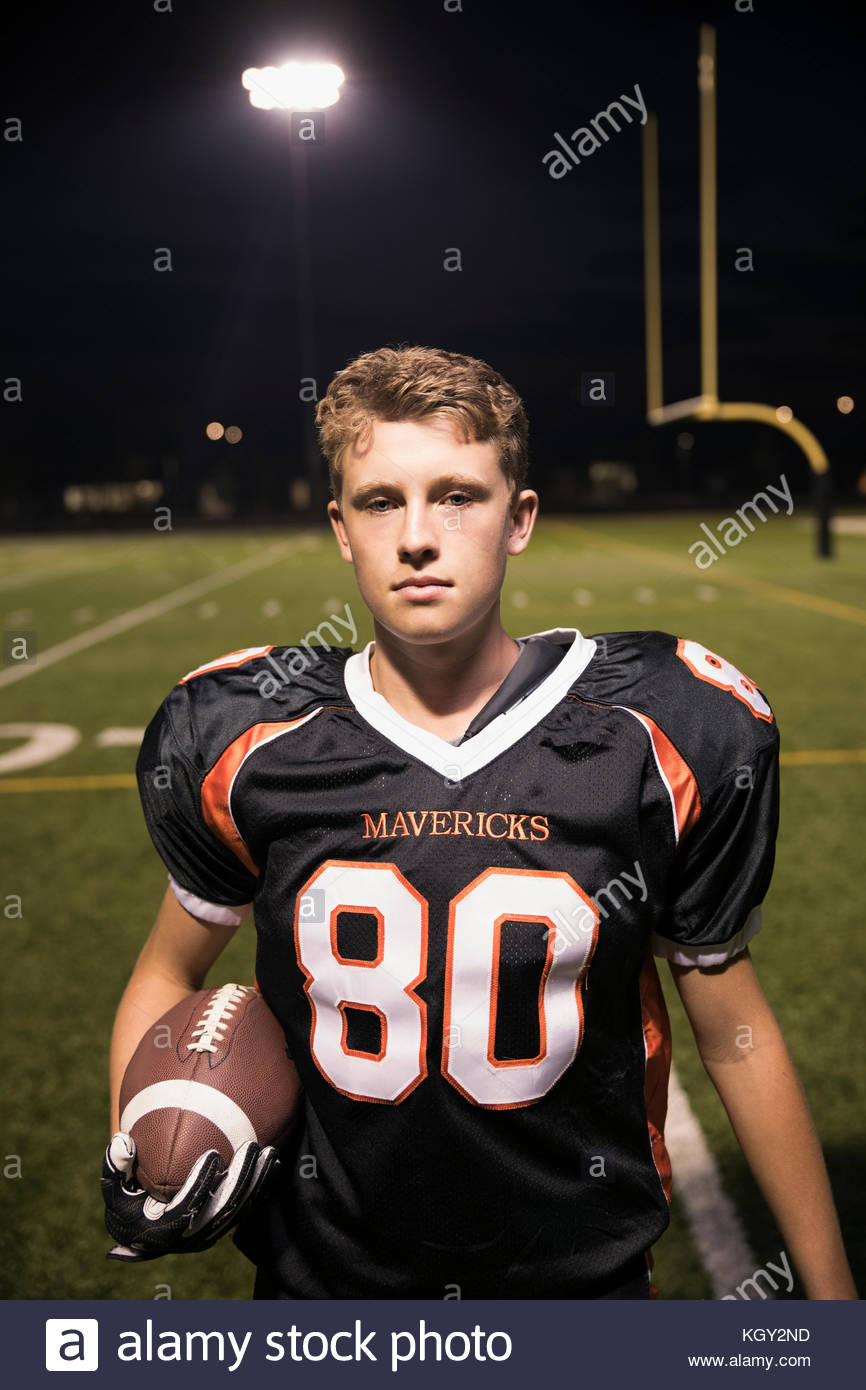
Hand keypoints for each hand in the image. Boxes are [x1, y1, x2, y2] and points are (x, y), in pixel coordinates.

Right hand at [101, 1132, 279, 1261]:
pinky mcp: (224, 1227)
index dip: (200, 1184)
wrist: (143, 1226)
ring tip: (269, 1150)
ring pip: (240, 1211)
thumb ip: (114, 1167)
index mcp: (162, 1232)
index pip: (186, 1210)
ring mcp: (210, 1234)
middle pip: (222, 1212)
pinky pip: (248, 1208)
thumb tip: (123, 1143)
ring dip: (257, 1182)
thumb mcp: (114, 1189)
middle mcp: (190, 1239)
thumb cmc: (126, 1202)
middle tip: (251, 1146)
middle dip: (240, 1179)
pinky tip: (274, 1162)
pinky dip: (263, 1187)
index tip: (212, 1154)